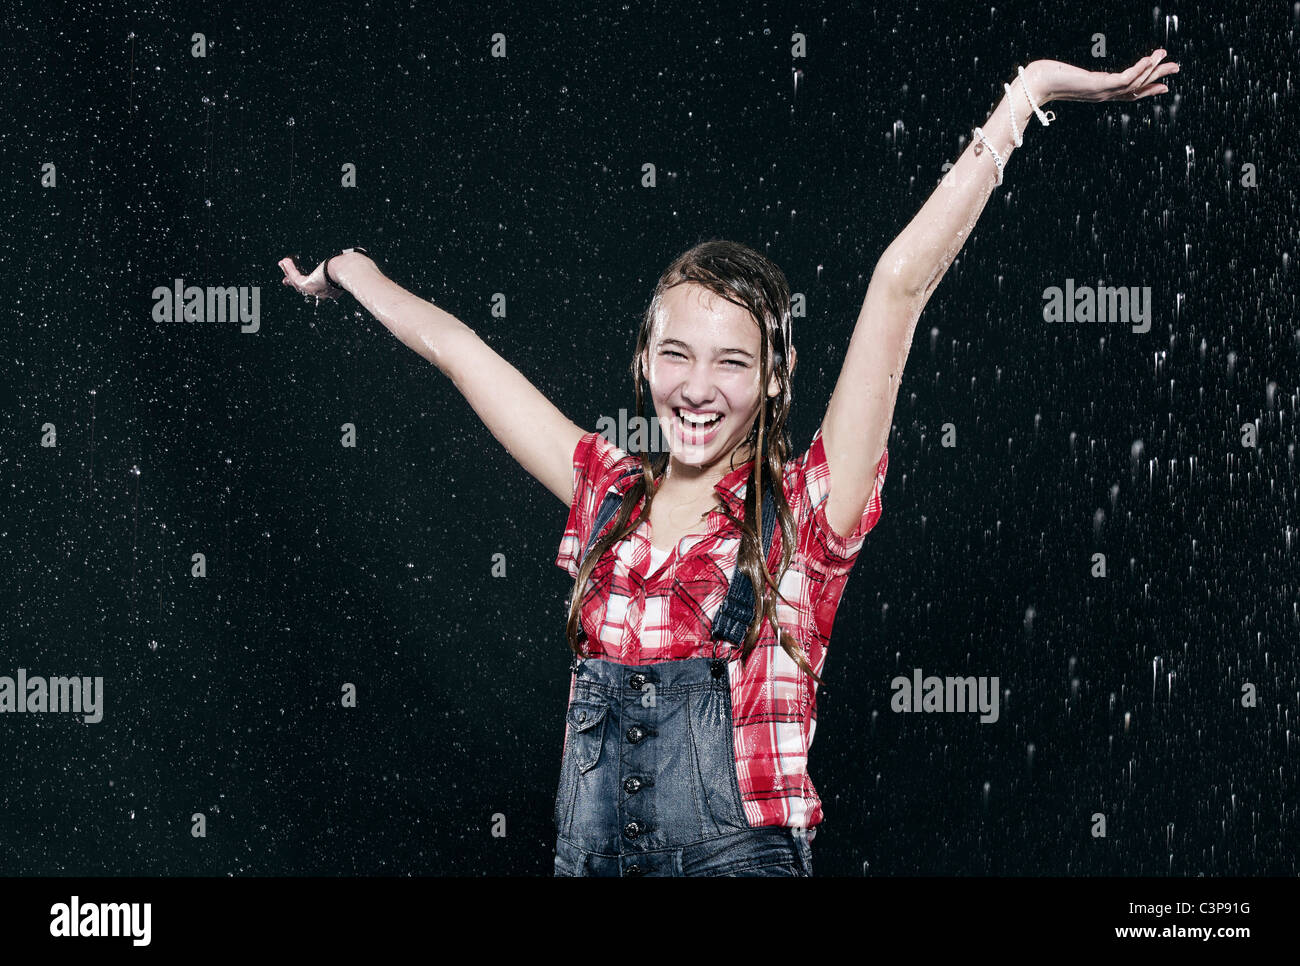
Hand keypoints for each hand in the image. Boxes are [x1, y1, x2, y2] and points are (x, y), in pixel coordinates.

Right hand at [278, 254, 344, 299]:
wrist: (347, 269)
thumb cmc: (349, 266)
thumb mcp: (344, 265)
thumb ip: (343, 262)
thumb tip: (348, 254)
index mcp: (332, 289)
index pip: (318, 287)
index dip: (308, 283)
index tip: (302, 279)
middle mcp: (323, 292)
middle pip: (305, 287)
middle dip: (293, 281)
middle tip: (285, 278)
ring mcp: (315, 290)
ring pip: (298, 282)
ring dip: (289, 271)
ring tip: (283, 262)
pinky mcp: (309, 286)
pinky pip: (295, 277)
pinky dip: (289, 269)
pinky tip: (285, 261)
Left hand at [1029, 48, 1178, 104]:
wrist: (1034, 85)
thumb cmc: (1047, 78)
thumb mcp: (1070, 76)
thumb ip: (1080, 77)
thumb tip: (1077, 72)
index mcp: (1098, 93)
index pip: (1128, 93)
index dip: (1147, 89)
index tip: (1164, 85)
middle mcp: (1102, 95)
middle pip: (1136, 88)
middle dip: (1157, 78)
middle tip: (1176, 68)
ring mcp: (1101, 92)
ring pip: (1134, 83)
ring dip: (1152, 70)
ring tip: (1166, 57)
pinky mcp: (1097, 86)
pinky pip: (1124, 79)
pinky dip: (1138, 69)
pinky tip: (1148, 60)